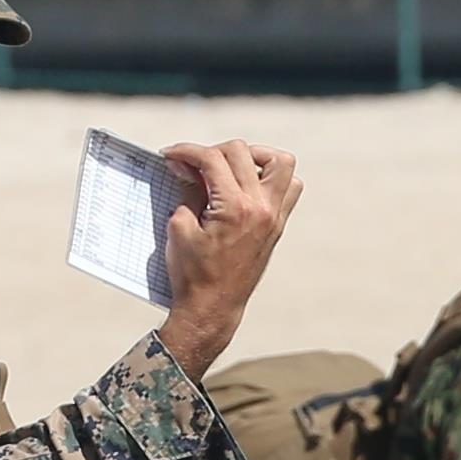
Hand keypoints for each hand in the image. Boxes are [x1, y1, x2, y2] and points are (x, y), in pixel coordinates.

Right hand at [149, 141, 299, 373]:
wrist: (213, 308)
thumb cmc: (193, 273)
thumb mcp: (180, 227)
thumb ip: (188, 190)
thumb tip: (189, 166)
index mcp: (235, 208)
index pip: (212, 159)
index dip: (187, 151)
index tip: (171, 156)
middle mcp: (261, 208)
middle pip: (242, 152)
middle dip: (212, 151)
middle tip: (193, 166)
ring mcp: (274, 216)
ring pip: (280, 162)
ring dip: (253, 157)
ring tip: (229, 169)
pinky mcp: (278, 224)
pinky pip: (289, 188)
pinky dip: (271, 178)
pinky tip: (246, 186)